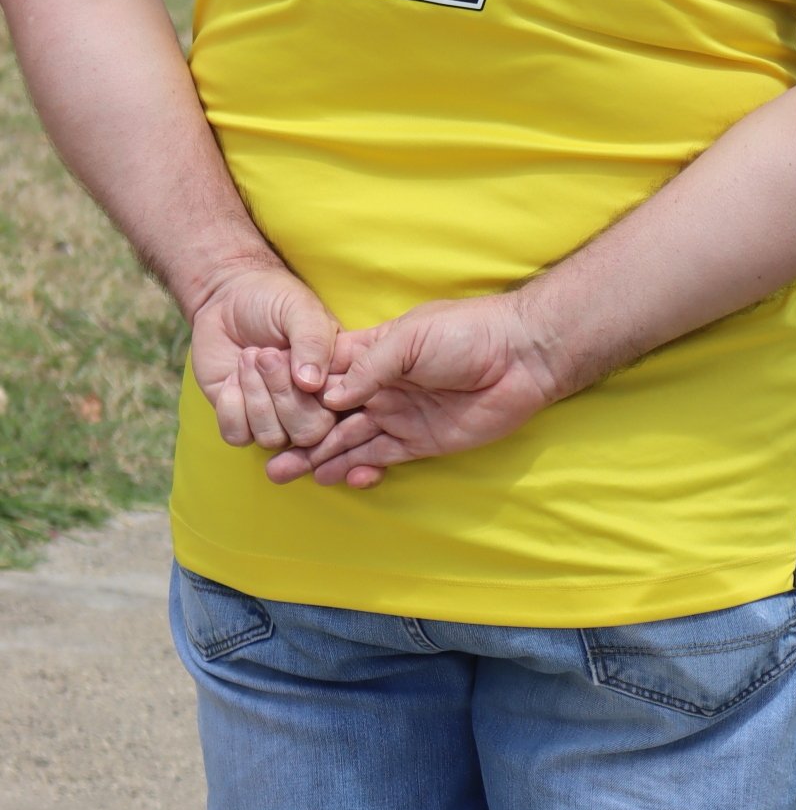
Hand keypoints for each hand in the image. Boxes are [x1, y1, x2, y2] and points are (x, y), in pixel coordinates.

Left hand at [190, 265, 339, 458]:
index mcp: (337, 381)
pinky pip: (237, 436)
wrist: (228, 297)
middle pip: (308, 434)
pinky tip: (232, 377)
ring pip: (272, 438)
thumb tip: (311, 384)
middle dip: (283, 395)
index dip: (322, 399)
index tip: (297, 365)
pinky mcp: (240, 420)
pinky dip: (231, 407)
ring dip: (256, 396)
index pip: (342, 414)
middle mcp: (310, 406)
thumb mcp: (301, 310)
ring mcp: (274, 416)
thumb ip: (312, 342)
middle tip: (266, 354)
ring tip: (250, 357)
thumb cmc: (274, 300)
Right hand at [268, 291, 569, 488]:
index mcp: (373, 353)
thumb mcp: (410, 338)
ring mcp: (399, 415)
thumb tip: (329, 396)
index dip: (294, 390)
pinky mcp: (420, 441)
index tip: (259, 403)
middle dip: (298, 431)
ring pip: (348, 440)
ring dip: (317, 455)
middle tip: (265, 452)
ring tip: (282, 472)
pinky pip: (380, 457)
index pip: (325, 375)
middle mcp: (380, 386)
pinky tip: (328, 476)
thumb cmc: (467, 333)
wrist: (522, 356)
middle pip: (330, 414)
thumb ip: (370, 366)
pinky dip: (354, 467)